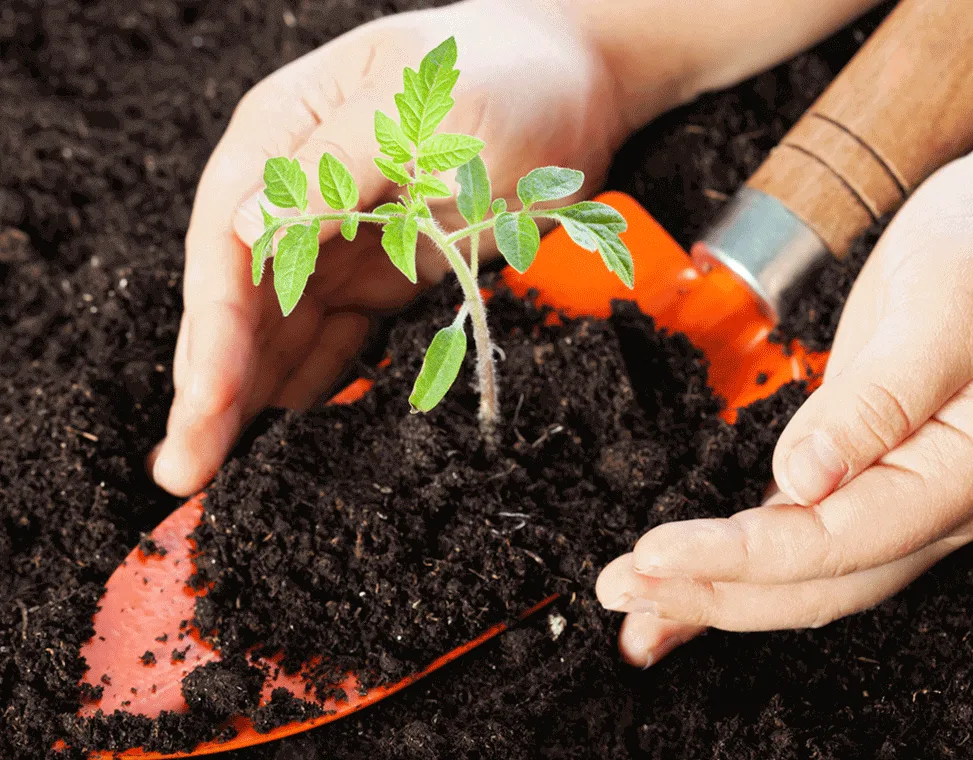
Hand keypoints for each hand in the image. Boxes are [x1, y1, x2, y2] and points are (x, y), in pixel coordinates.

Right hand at [150, 0, 630, 494]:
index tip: (203, 409)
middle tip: (184, 471)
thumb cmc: (501, 75)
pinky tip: (287, 426)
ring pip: (279, 328)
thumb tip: (241, 228)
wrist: (575, 86)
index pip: (227, 245)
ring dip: (249, 396)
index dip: (213, 334)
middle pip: (241, 299)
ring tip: (215, 469)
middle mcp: (297, 192)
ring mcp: (339, 237)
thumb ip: (330, 168)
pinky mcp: (383, 271)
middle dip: (211, 385)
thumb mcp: (416, 111)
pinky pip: (335, 335)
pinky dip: (311, 380)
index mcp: (282, 135)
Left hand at [596, 98, 972, 666]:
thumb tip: (799, 480)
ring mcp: (905, 487)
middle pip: (816, 580)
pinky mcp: (871, 464)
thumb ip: (878, 399)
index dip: (740, 557)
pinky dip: (741, 558)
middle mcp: (936, 499)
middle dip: (712, 592)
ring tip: (639, 606)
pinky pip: (802, 530)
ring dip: (718, 592)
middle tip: (621, 589)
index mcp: (965, 470)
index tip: (657, 553)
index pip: (837, 542)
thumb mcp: (946, 303)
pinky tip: (691, 574)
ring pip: (805, 571)